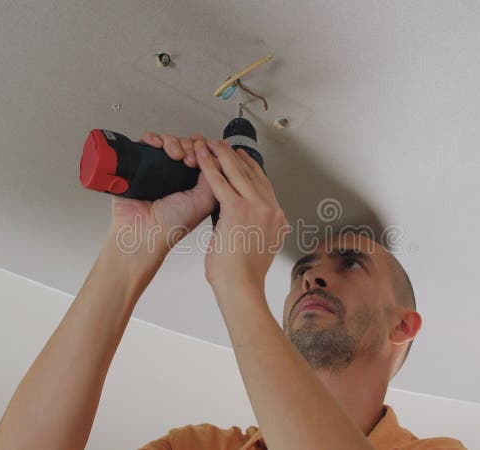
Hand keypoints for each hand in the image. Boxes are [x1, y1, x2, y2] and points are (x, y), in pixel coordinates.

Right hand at [108, 132, 215, 255]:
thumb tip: (219, 156)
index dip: (206, 149)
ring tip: (176, 155)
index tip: (205, 152)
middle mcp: (177, 174)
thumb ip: (216, 177)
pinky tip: (158, 146)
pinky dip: (154, 138)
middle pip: (187, 144)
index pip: (203, 154)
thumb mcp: (205, 200)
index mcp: (194, 182)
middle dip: (191, 146)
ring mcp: (159, 167)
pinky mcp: (140, 163)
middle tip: (190, 159)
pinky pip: (147, 142)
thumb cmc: (171, 225)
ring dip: (175, 142)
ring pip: (169, 141)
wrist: (144, 232)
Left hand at [195, 139, 289, 291]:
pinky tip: (202, 157)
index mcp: (277, 219)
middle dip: (236, 157)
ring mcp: (257, 207)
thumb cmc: (245, 275)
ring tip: (212, 144)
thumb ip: (259, 233)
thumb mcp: (261, 248)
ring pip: (237, 173)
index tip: (243, 159)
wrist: (242, 286)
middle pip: (253, 174)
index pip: (264, 185)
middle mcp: (271, 209)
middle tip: (226, 145)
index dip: (251, 169)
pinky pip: (221, 182)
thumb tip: (251, 228)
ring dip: (223, 155)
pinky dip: (210, 167)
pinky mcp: (238, 209)